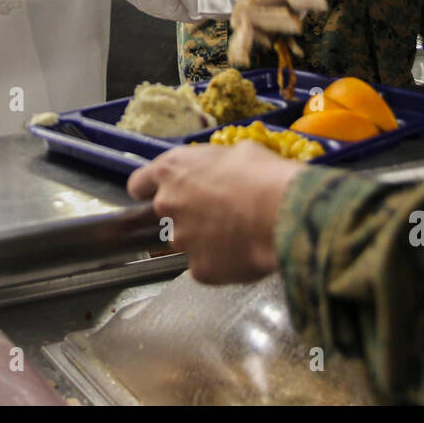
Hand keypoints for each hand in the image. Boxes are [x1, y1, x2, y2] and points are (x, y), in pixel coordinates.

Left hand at [127, 142, 301, 283]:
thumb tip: (222, 171)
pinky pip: (206, 265)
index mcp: (172, 171)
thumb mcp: (238, 152)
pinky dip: (221, 262)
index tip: (166, 191)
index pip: (139, 184)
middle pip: (166, 214)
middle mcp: (167, 205)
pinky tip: (244, 253)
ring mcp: (180, 241)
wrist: (284, 215)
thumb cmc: (263, 175)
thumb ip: (216, 165)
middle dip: (188, 213)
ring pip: (188, 241)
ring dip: (206, 239)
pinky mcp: (199, 270)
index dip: (151, 188)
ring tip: (239, 233)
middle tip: (220, 212)